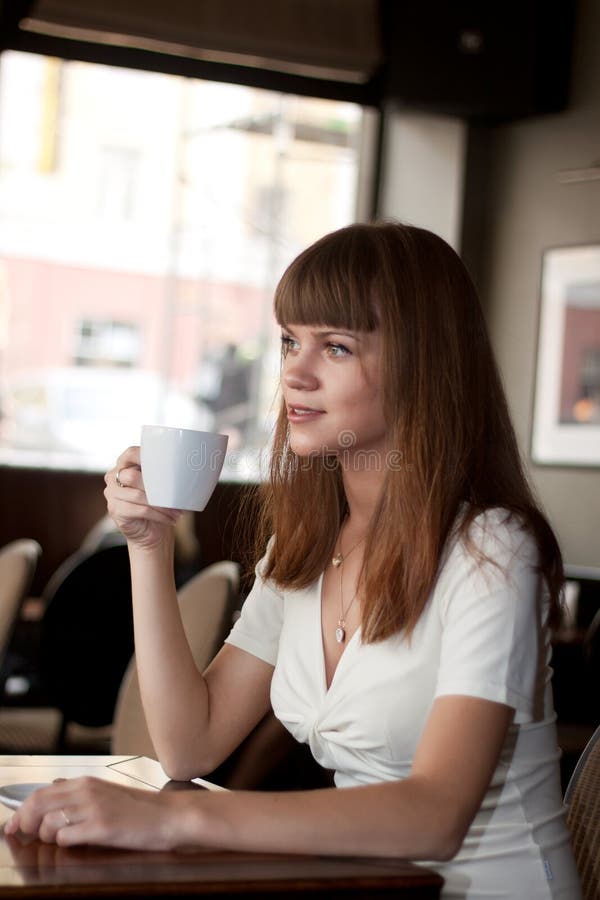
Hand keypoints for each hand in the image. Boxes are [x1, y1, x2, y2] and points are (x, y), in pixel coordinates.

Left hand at [3, 777, 183, 849]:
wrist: (168, 816)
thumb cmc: (139, 808)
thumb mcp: (106, 791)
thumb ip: (79, 791)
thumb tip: (53, 788)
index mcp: (86, 782)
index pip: (41, 792)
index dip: (21, 810)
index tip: (13, 824)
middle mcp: (87, 791)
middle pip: (38, 804)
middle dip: (23, 823)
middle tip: (22, 836)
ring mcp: (94, 809)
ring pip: (49, 822)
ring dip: (45, 836)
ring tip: (57, 841)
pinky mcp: (102, 828)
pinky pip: (67, 837)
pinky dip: (63, 843)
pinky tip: (75, 843)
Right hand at [105, 446, 180, 549]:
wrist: (150, 530)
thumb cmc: (157, 504)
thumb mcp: (160, 484)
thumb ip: (163, 473)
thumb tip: (186, 469)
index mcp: (124, 465)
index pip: (131, 453)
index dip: (145, 456)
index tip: (165, 463)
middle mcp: (113, 477)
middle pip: (132, 476)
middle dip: (157, 487)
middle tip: (175, 495)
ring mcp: (111, 494)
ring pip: (138, 495)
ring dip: (161, 505)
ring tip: (177, 511)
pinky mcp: (115, 510)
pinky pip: (140, 510)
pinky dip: (159, 515)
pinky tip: (170, 519)